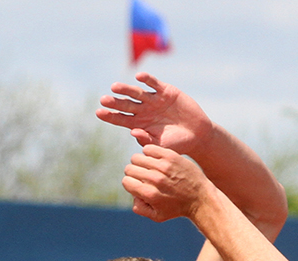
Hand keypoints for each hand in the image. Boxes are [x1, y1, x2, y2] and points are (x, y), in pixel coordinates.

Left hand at [98, 73, 213, 153]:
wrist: (198, 135)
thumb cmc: (178, 144)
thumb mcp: (162, 146)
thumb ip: (147, 140)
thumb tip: (132, 131)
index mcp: (140, 124)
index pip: (121, 119)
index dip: (110, 116)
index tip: (99, 113)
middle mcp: (144, 110)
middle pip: (126, 105)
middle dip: (115, 102)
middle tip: (104, 100)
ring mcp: (154, 100)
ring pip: (136, 93)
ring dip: (126, 89)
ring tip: (115, 87)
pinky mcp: (166, 91)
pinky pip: (154, 84)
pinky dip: (147, 80)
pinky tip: (138, 77)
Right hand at [123, 145, 209, 221]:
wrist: (200, 198)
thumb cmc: (177, 208)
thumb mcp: (157, 216)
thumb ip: (139, 208)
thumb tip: (132, 195)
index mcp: (150, 194)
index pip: (126, 181)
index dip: (131, 185)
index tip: (140, 186)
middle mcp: (155, 179)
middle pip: (129, 168)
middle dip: (135, 174)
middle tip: (145, 178)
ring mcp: (163, 166)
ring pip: (137, 157)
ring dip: (141, 163)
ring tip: (150, 169)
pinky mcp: (170, 156)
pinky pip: (148, 149)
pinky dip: (149, 154)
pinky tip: (156, 161)